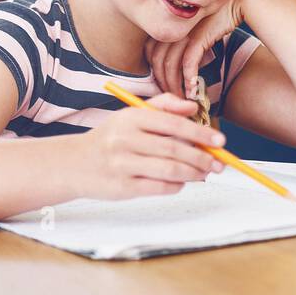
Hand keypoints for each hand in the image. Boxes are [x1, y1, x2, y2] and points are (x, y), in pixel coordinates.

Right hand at [74, 93, 227, 198]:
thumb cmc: (110, 138)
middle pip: (174, 149)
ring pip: (169, 170)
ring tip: (205, 173)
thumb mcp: (131, 115)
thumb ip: (162, 106)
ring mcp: (122, 165)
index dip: (201, 133)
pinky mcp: (122, 188)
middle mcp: (125, 140)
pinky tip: (182, 181)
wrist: (74, 164)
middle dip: (203, 157)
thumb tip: (192, 107)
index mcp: (131, 118)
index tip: (221, 140)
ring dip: (194, 173)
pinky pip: (159, 187)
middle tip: (219, 163)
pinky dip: (176, 185)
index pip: (173, 124)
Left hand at [145, 0, 248, 96]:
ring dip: (175, 86)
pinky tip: (193, 91)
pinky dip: (189, 79)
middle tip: (172, 98)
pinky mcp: (198, 37)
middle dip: (163, 83)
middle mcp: (172, 28)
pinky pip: (188, 63)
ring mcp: (184, 33)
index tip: (163, 85)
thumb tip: (179, 66)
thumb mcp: (196, 28)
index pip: (149, 53)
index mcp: (167, 25)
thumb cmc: (217, 15)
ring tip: (183, 99)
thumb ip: (184, 42)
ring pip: (171, 65)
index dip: (154, 72)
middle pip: (158, 62)